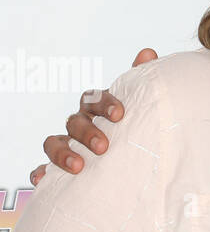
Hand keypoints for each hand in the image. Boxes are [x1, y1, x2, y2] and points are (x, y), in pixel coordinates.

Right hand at [29, 49, 157, 183]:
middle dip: (87, 133)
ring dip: (63, 153)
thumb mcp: (138, 105)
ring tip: (78, 166)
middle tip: (103, 147)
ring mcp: (66, 145)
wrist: (128, 159)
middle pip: (75, 122)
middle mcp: (78, 124)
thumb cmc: (129, 126)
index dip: (105, 104)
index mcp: (96, 108)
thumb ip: (141, 80)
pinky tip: (42, 179)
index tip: (120, 114)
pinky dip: (40, 172)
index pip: (94, 98)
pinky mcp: (57, 168)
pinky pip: (43, 168)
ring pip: (55, 142)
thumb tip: (148, 52)